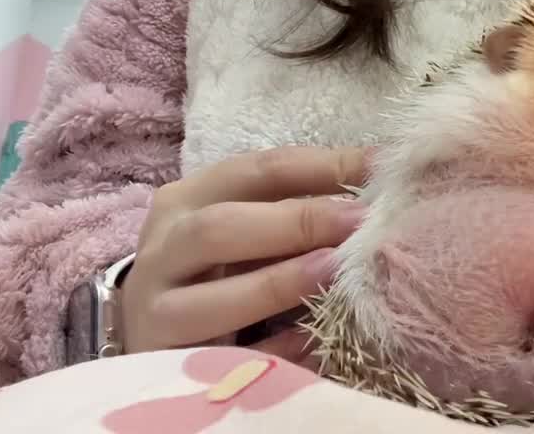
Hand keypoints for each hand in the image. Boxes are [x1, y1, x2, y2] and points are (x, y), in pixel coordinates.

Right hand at [121, 146, 368, 361]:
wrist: (152, 335)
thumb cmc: (213, 272)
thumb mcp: (243, 227)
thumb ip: (293, 207)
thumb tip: (378, 190)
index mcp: (186, 201)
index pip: (255, 171)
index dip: (322, 165)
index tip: (381, 168)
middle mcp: (161, 253)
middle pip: (218, 228)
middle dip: (295, 222)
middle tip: (360, 222)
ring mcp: (155, 315)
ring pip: (207, 299)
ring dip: (276, 283)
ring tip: (332, 272)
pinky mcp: (165, 368)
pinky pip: (223, 361)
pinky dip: (269, 351)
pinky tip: (313, 341)